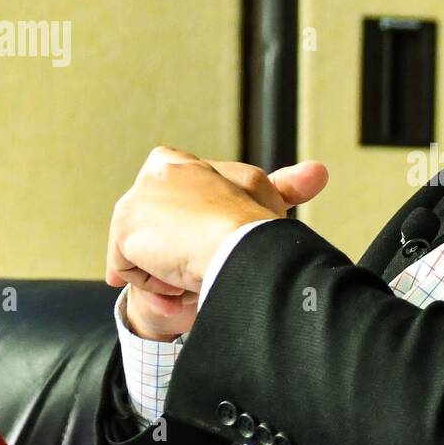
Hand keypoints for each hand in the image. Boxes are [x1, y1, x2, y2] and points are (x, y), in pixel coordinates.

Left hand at [108, 148, 327, 317]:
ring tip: (195, 264)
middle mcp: (152, 172)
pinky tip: (175, 274)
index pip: (175, 205)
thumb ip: (285, 186)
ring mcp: (134, 199)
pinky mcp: (123, 228)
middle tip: (204, 258)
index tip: (209, 246)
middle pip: (155, 231)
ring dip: (168, 269)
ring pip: (142, 252)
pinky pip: (124, 270)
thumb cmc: (256, 222)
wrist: (238, 241)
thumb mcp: (267, 197)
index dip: (191, 233)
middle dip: (176, 252)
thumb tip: (320, 172)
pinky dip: (150, 282)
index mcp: (177, 162)